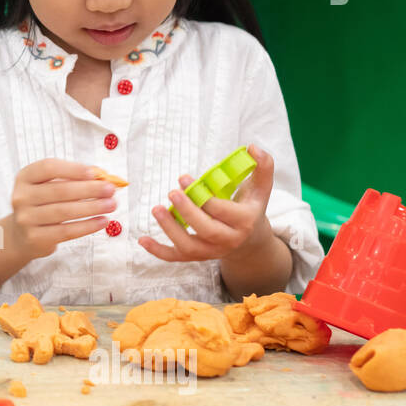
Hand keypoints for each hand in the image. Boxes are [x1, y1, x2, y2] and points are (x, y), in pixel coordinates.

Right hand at [6, 158, 115, 260]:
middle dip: (89, 189)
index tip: (94, 173)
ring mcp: (26, 218)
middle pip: (59, 190)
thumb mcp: (48, 186)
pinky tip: (102, 221)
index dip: (72, 169)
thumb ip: (71, 180)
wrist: (21, 235)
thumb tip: (102, 178)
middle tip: (110, 190)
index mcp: (25, 177)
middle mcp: (22, 197)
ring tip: (111, 205)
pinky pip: (66, 231)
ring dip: (92, 207)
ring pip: (64, 211)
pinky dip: (87, 226)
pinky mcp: (35, 237)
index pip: (48, 167)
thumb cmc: (42, 205)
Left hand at [139, 144, 275, 262]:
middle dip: (187, 212)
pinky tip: (142, 239)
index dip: (202, 196)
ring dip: (170, 230)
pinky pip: (176, 258)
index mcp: (245, 221)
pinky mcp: (198, 257)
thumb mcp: (261, 188)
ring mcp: (212, 251)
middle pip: (206, 230)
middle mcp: (229, 240)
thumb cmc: (250, 208)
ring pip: (189, 247)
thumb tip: (253, 147)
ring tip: (156, 209)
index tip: (184, 178)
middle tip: (172, 192)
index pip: (222, 211)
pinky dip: (158, 251)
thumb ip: (263, 167)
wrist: (250, 241)